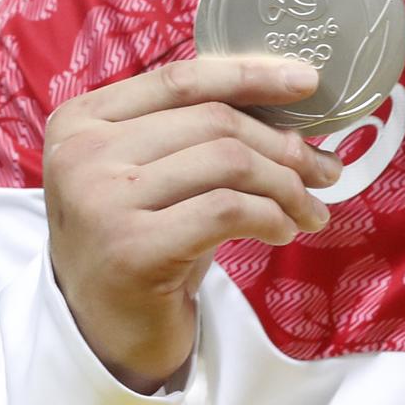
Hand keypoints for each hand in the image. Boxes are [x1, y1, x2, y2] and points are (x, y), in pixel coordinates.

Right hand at [44, 56, 341, 392]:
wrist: (102, 329)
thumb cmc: (137, 241)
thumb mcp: (147, 175)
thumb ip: (188, 133)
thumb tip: (285, 103)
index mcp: (79, 121)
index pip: (178, 80)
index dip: (249, 75)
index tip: (306, 83)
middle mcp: (82, 154)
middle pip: (211, 120)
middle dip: (283, 144)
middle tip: (324, 170)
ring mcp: (102, 200)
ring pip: (227, 161)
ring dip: (287, 185)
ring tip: (309, 209)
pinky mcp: (133, 248)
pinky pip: (229, 210)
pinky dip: (272, 216)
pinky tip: (283, 231)